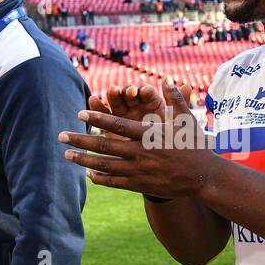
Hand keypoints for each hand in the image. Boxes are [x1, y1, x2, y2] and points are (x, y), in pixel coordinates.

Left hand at [61, 82, 218, 198]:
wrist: (203, 178)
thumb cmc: (195, 146)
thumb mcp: (187, 120)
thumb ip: (175, 99)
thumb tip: (167, 80)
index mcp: (149, 135)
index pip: (117, 124)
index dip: (97, 118)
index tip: (80, 112)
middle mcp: (140, 153)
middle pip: (104, 145)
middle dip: (80, 140)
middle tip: (61, 136)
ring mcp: (139, 170)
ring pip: (105, 165)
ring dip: (84, 160)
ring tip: (67, 155)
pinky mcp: (140, 184)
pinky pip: (115, 182)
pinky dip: (100, 178)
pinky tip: (88, 174)